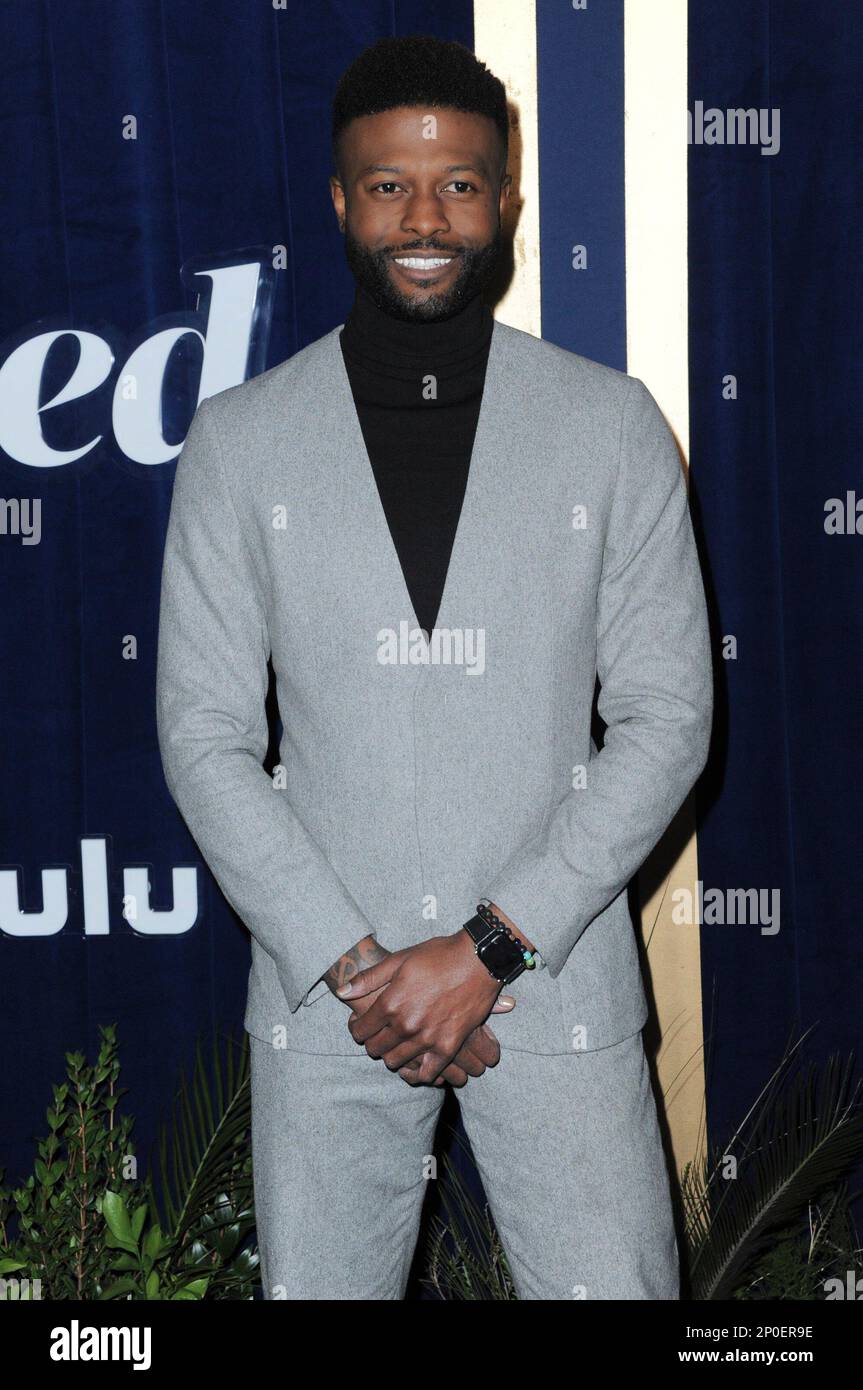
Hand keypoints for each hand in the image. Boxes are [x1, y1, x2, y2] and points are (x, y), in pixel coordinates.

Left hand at [339, 932, 505, 1085]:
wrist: (477, 961)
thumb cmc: (437, 956)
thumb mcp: (400, 960)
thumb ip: (369, 978)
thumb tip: (342, 992)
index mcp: (390, 1004)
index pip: (360, 1030)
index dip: (357, 1028)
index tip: (362, 1024)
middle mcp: (405, 1025)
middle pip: (375, 1049)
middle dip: (373, 1042)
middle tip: (380, 1034)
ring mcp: (427, 1039)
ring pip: (396, 1062)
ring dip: (393, 1056)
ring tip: (398, 1045)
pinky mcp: (448, 1047)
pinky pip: (428, 1073)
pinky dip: (420, 1072)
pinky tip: (419, 1062)